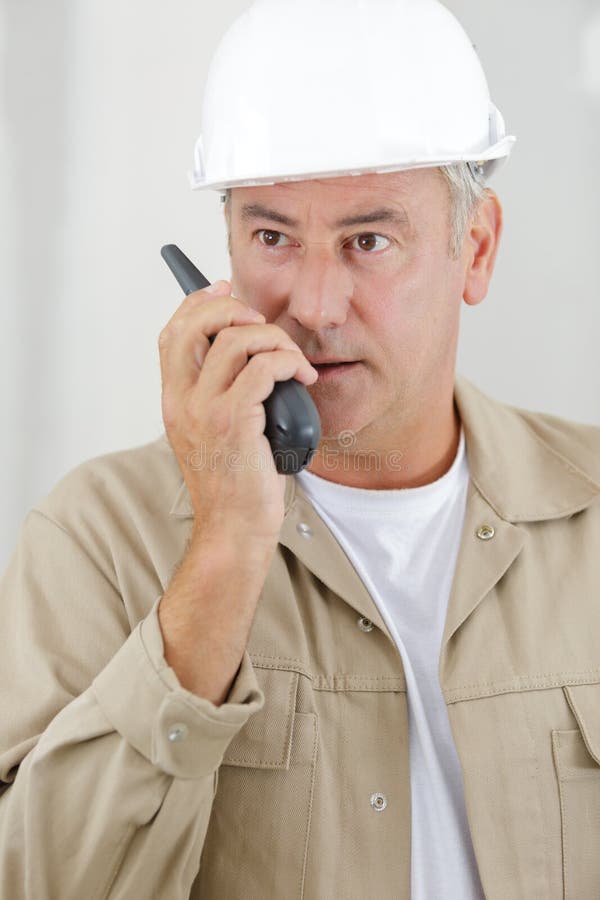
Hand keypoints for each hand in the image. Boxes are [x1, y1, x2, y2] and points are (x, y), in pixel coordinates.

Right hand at [158, 280, 318, 548]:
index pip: (172, 333)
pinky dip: (287, 362)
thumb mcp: (214, 434)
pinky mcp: (234, 422)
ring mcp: (205, 410)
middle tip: (262, 321)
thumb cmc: (233, 485)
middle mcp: (182, 400)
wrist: (233, 529)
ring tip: (292, 360)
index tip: (223, 290)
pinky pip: (262, 368)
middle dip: (232, 308)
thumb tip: (250, 358)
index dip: (197, 303)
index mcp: (174, 400)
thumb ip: (219, 396)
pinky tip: (300, 376)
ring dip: (273, 339)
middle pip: (194, 324)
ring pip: (235, 340)